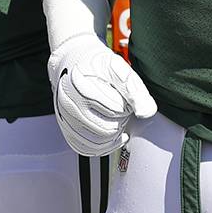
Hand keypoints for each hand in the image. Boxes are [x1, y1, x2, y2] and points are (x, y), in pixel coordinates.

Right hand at [47, 33, 156, 155]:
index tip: (125, 98)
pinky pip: (86, 148)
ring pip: (97, 142)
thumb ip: (135, 89)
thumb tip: (147, 112)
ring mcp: (65, 117)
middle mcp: (68, 103)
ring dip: (113, 135)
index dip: (127, 106)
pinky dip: (103, 146)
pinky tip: (112, 135)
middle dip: (120, 121)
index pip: (114, 110)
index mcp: (81, 84)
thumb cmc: (97, 66)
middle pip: (106, 129)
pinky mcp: (66, 128)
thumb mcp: (119, 69)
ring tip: (116, 119)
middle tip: (122, 109)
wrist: (73, 64)